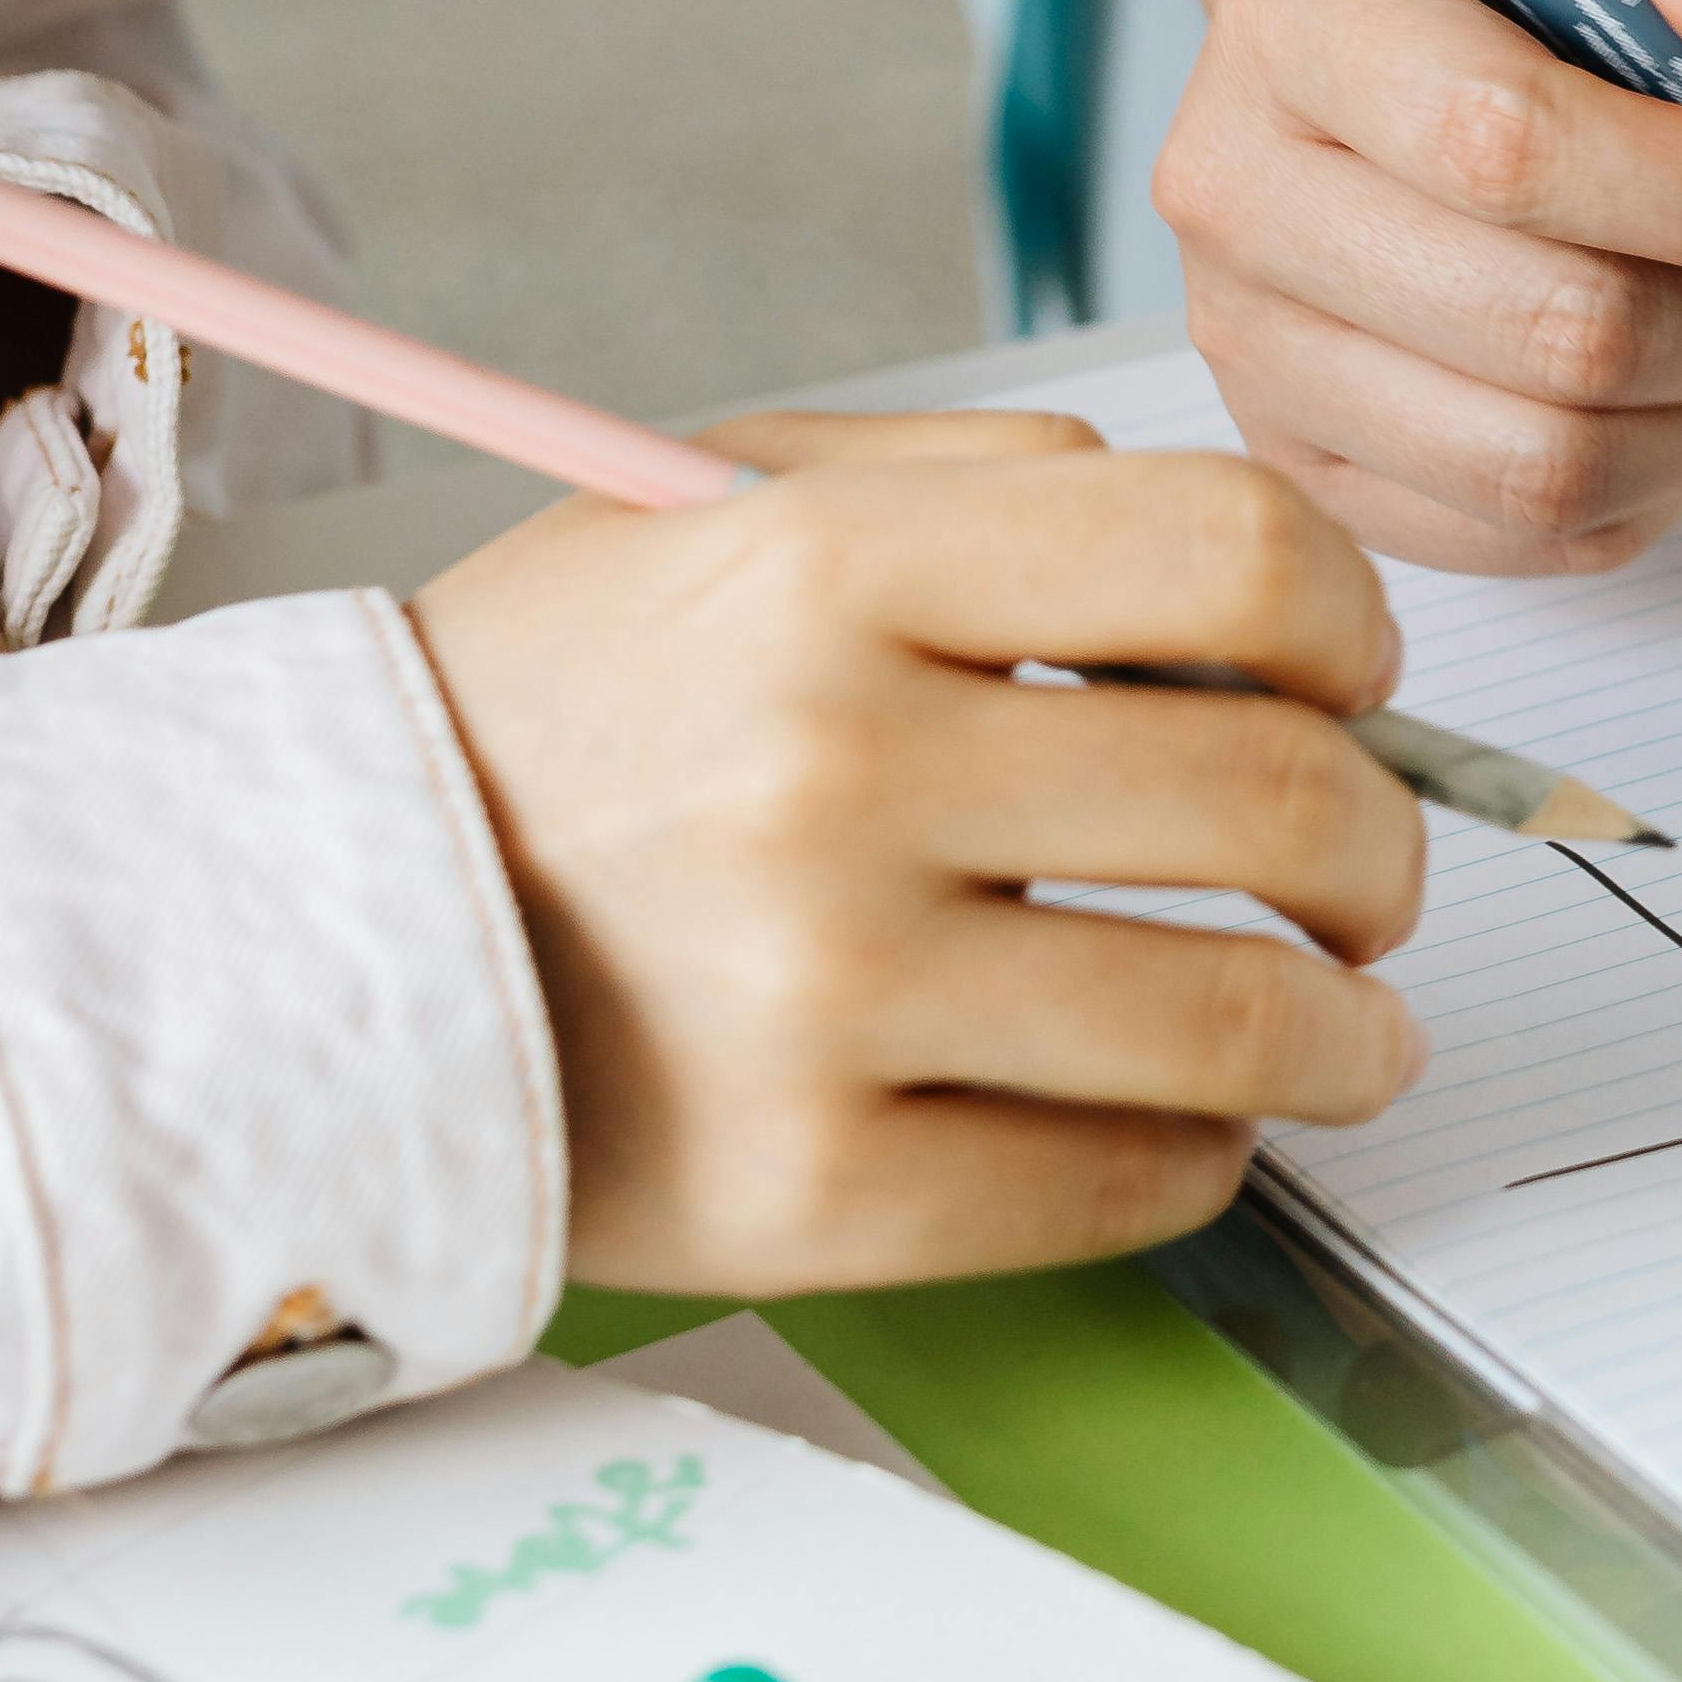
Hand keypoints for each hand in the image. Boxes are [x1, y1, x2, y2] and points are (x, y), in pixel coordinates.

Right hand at [406, 410, 1430, 1297]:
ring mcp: (825, 997)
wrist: (298, 943)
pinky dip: (1206, 1157)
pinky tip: (1191, 1123)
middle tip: (1375, 880)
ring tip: (1352, 1029)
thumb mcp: (722, 502)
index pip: (1237, 556)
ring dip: (1350, 1035)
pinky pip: (1120, 1186)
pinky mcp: (812, 1192)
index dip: (1350, 622)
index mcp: (828, 569)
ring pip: (1237, 1023)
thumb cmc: (549, 716)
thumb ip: (992, 489)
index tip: (1355, 681)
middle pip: (1275, 801)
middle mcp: (838, 774)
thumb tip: (1258, 592)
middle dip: (1384, 851)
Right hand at [1158, 0, 1681, 574]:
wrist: (1412, 35)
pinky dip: (1655, 479)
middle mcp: (1237, 192)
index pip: (1509, 145)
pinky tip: (1681, 386)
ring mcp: (1257, 351)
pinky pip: (1528, 536)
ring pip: (1546, 461)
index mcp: (1297, 16)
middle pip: (1550, 327)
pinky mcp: (1312, 468)